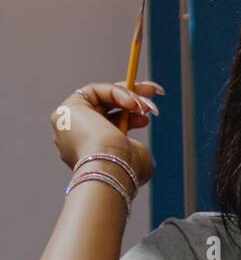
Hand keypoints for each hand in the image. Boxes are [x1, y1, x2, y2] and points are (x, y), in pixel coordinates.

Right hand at [50, 80, 164, 188]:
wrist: (110, 168)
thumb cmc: (125, 169)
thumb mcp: (135, 157)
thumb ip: (132, 149)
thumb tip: (137, 148)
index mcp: (88, 152)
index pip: (107, 125)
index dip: (129, 114)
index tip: (150, 113)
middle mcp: (74, 137)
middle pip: (103, 106)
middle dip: (130, 97)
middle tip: (153, 92)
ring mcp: (68, 123)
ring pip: (100, 97)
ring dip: (127, 95)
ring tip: (146, 105)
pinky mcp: (68, 109)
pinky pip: (94, 90)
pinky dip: (116, 92)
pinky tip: (132, 104)